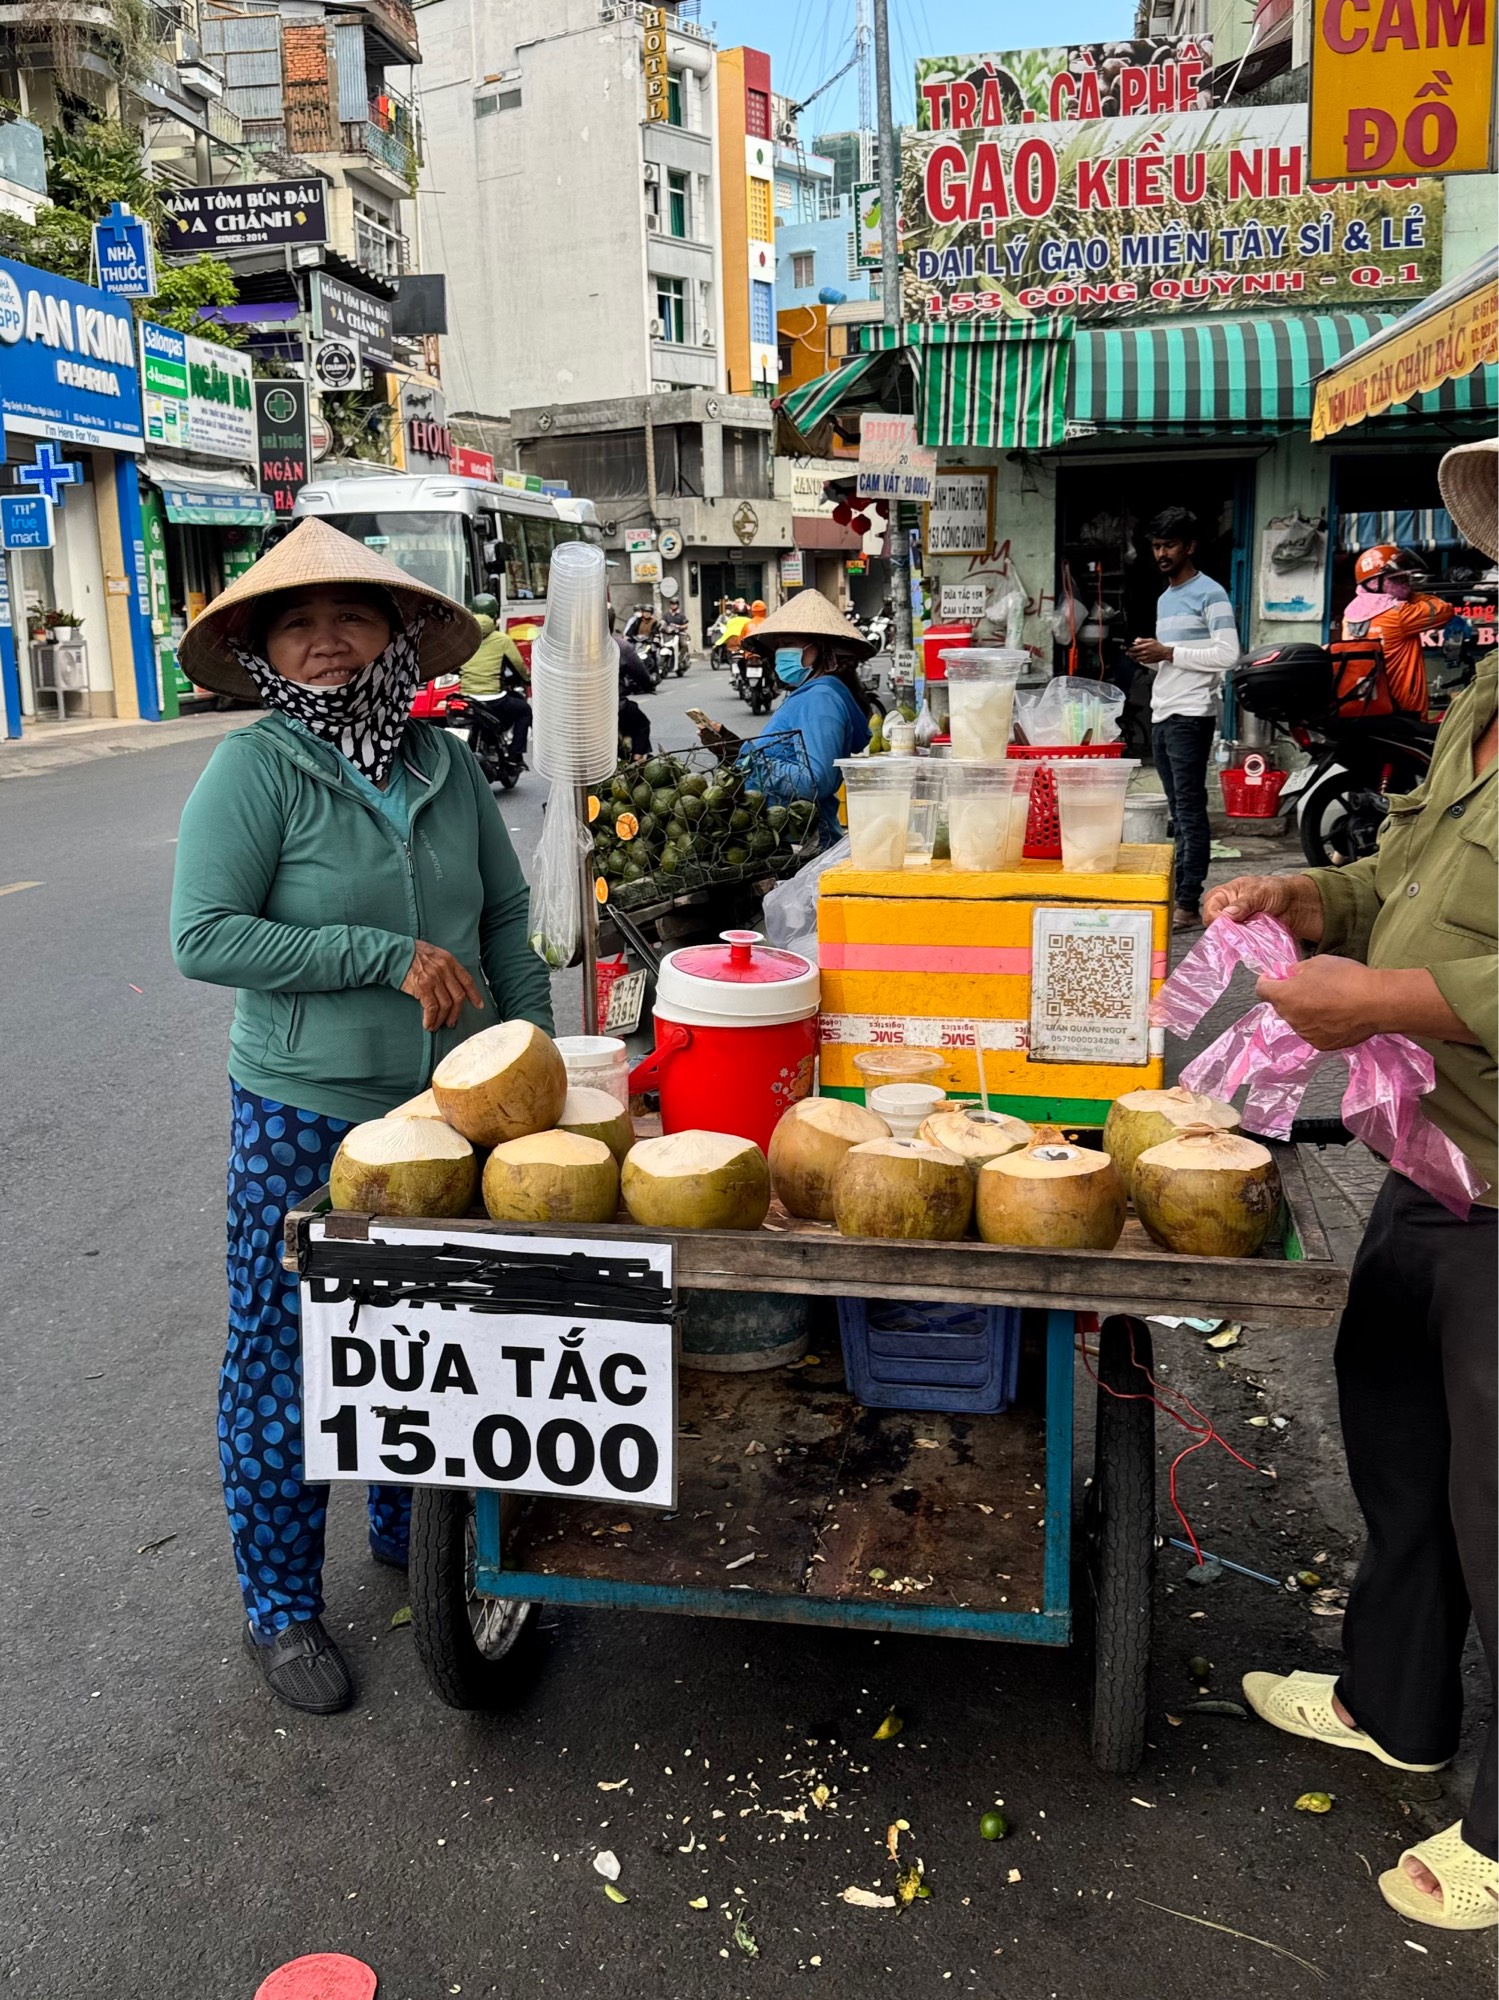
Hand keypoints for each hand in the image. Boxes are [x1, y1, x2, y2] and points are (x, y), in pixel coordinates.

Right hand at [401, 941, 482, 1031]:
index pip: (467, 980)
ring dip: (442, 1019)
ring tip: (437, 1026)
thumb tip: (450, 982)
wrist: (394, 953)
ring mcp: (434, 979)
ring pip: (446, 1005)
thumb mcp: (433, 954)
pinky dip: (431, 1019)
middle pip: (458, 996)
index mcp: (449, 960)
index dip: (474, 994)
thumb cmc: (410, 953)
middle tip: (452, 1022)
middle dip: (457, 1012)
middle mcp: (444, 970)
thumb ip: (443, 965)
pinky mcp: (423, 988)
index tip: (478, 1005)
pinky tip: (428, 1025)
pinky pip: (432, 1008)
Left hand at [1127, 638, 1171, 664]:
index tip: (1127, 648)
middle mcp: (1145, 652)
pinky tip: (1136, 658)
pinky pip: (1140, 661)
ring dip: (1132, 657)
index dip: (1129, 648)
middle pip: (1134, 654)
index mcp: (1145, 646)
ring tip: (1131, 655)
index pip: (1134, 648)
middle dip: (1129, 653)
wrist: (1164, 653)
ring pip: (1136, 658)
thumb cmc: (1158, 646)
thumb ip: (1142, 640)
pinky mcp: (1147, 661)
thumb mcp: (1151, 640)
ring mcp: (1145, 658)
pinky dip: (1137, 660)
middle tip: (1127, 652)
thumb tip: (1136, 640)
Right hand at [1203, 872, 1324, 940]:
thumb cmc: (1275, 890)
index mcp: (1221, 896)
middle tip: (1244, 930)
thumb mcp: (1259, 892)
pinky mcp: (1243, 939)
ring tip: (1253, 934)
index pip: (1210, 912)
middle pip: (1215, 929)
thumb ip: (1243, 904)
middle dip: (1229, 932)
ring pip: (1227, 939)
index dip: (1218, 920)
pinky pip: (1239, 947)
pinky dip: (1246, 946)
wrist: (1294, 903)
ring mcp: (1233, 927)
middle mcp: (1224, 912)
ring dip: (1239, 940)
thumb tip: (1226, 915)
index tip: (1232, 923)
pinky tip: (1254, 942)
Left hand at [1254, 957, 1382, 1049]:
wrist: (1377, 1003)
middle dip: (1289, 996)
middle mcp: (1291, 1018)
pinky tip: (1336, 1015)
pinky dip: (1319, 1024)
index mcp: (1285, 996)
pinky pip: (1314, 1032)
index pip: (1262, 990)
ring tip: (1328, 1001)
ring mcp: (1306, 1034)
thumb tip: (1289, 975)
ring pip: (1298, 1020)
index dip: (1267, 981)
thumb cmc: (1347, 978)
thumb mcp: (1317, 962)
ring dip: (1305, 1011)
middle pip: (1281, 1006)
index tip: (1275, 977)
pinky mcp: (1322, 1045)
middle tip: (1309, 986)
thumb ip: (1297, 970)